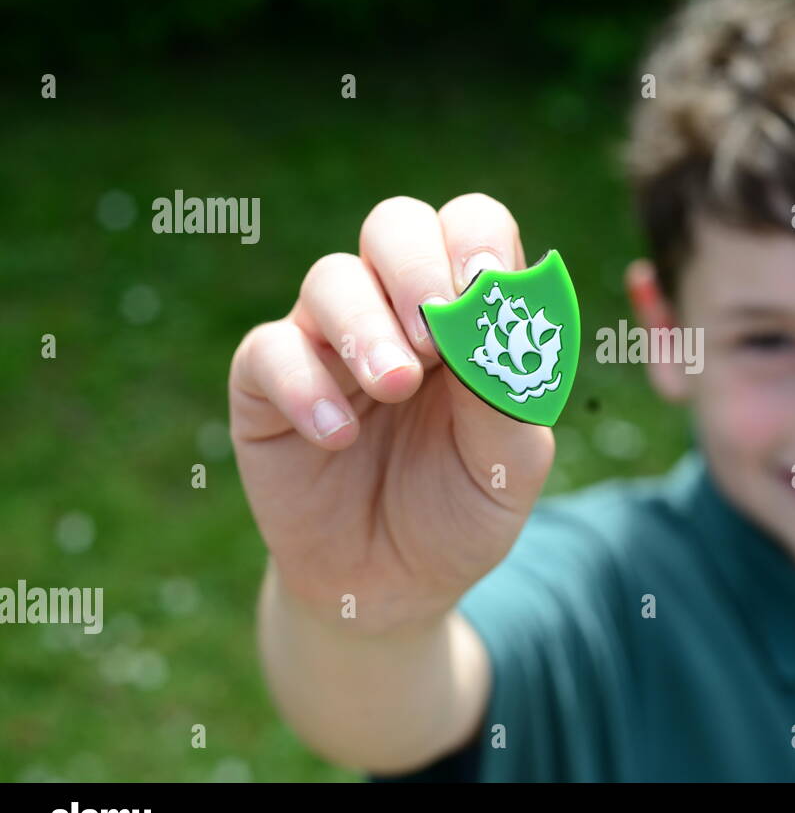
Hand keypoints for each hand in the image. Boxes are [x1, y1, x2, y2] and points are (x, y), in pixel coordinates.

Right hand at [230, 195, 553, 633]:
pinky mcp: (267, 386)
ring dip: (366, 325)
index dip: (478, 240)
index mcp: (467, 311)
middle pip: (395, 225)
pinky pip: (271, 351)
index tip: (485, 286)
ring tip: (397, 385)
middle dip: (417, 266)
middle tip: (435, 333)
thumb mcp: (509, 467)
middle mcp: (396, 309)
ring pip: (332, 278)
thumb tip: (489, 318)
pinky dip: (303, 384)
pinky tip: (337, 435)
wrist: (392, 586)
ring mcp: (330, 342)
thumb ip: (509, 394)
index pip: (471, 228)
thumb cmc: (459, 510)